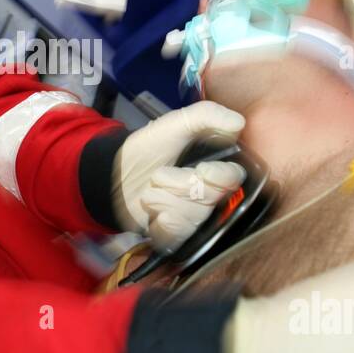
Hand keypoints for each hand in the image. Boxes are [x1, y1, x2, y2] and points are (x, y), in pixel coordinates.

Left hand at [112, 101, 246, 248]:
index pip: (235, 178)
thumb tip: (238, 122)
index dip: (220, 176)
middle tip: (159, 176)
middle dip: (180, 185)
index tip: (203, 170)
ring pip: (194, 217)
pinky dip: (160, 223)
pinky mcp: (180, 236)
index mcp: (216, 167)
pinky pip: (179, 234)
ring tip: (151, 191)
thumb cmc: (148, 149)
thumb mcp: (175, 124)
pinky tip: (152, 212)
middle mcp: (211, 195)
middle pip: (212, 199)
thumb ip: (206, 115)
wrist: (115, 176)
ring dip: (164, 199)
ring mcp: (196, 219)